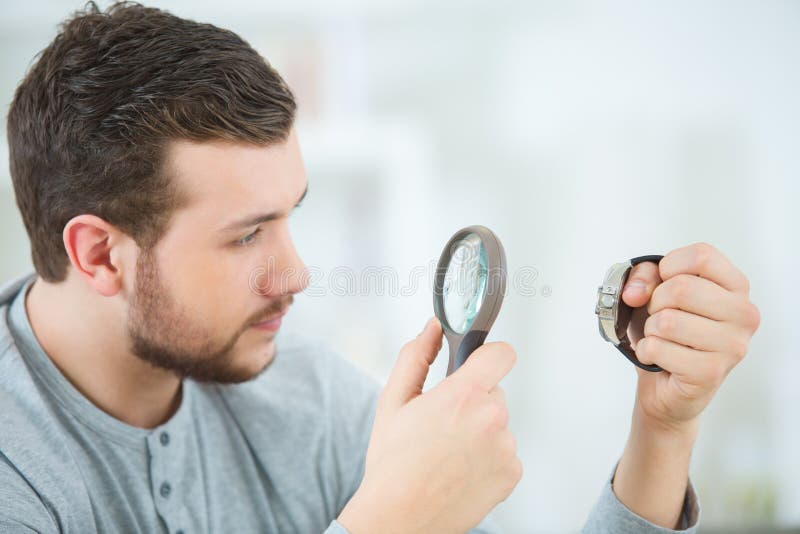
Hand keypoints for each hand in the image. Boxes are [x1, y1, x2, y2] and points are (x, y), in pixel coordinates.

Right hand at [338, 318, 521, 533]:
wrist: (399, 518)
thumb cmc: (393, 465)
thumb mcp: (393, 401)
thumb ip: (416, 356)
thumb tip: (431, 329)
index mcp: (462, 396)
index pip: (502, 354)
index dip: (488, 355)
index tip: (477, 364)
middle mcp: (491, 419)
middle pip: (494, 392)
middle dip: (473, 400)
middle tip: (443, 422)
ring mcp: (505, 448)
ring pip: (499, 423)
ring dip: (480, 431)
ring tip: (448, 451)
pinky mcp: (512, 473)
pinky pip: (505, 452)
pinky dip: (488, 457)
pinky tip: (460, 468)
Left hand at [622, 242, 760, 432]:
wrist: (666, 384)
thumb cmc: (667, 333)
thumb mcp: (653, 291)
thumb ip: (643, 276)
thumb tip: (635, 293)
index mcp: (736, 287)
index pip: (702, 256)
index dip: (669, 267)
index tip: (665, 283)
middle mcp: (744, 314)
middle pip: (681, 287)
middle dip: (655, 302)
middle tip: (661, 317)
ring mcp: (732, 345)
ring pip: (668, 320)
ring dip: (650, 330)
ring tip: (662, 338)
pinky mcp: (711, 372)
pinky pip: (658, 348)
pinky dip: (646, 351)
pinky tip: (658, 357)